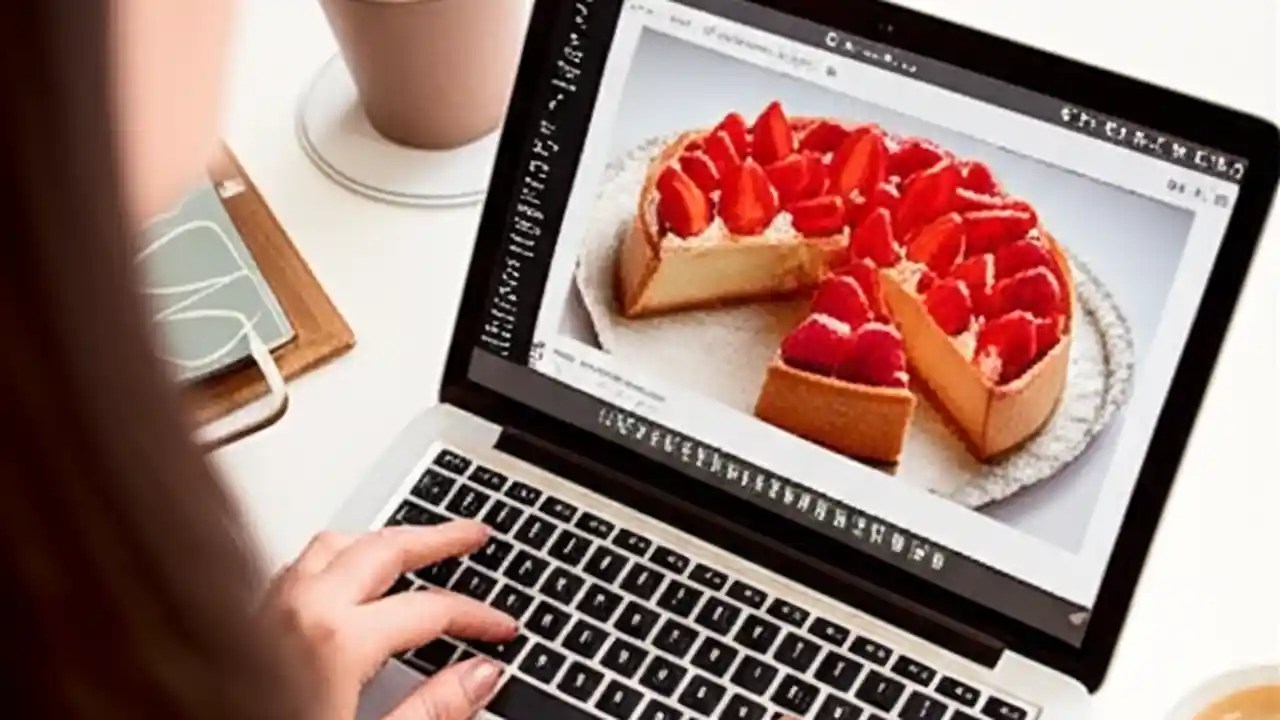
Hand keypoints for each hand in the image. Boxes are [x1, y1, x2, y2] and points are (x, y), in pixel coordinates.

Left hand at [264, 520, 518, 719]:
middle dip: (437, 538)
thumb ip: (431, 709)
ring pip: (333, 545)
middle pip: (383, 549)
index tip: (502, 629)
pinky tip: (345, 574)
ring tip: (413, 543)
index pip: (429, 608)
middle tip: (473, 533)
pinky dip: (336, 556)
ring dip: (381, 539)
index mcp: (334, 639)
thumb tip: (480, 675)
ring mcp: (264, 610)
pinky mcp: (243, 623)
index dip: (475, 615)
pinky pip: (298, 565)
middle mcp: (297, 610)